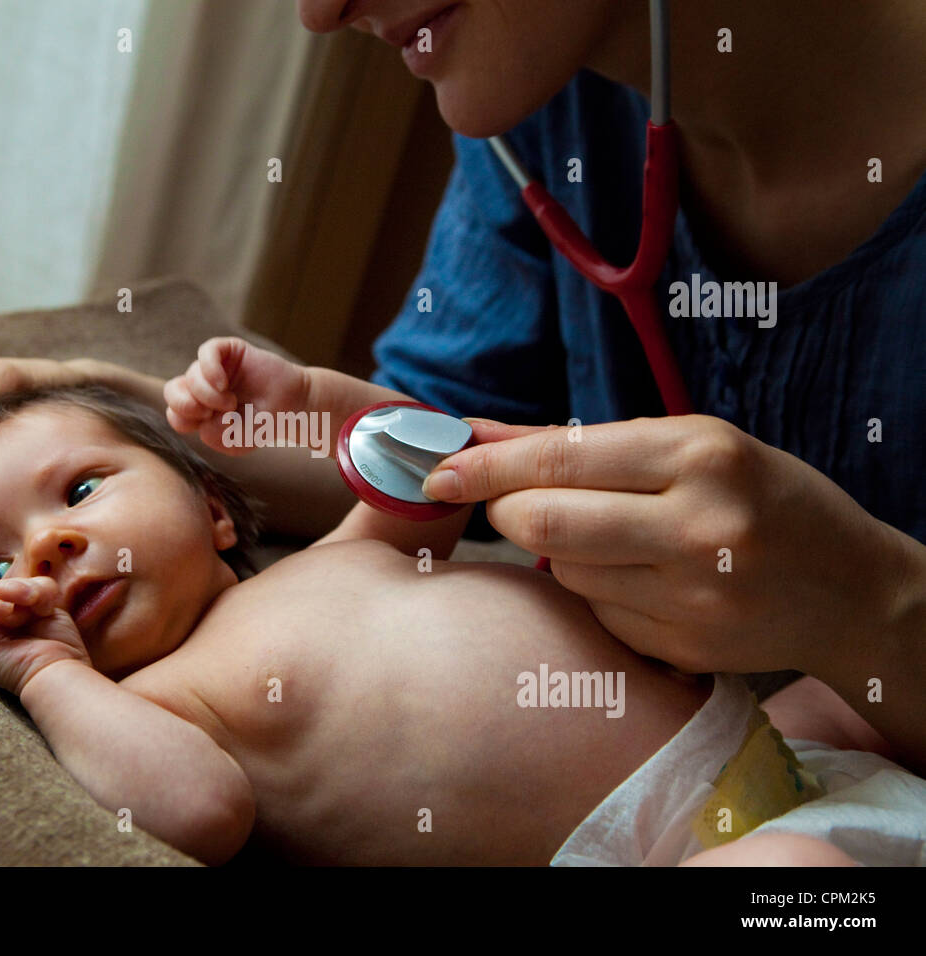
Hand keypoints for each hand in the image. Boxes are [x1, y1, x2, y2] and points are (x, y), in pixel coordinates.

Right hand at [0, 575, 91, 696]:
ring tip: (29, 600)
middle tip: (35, 596)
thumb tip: (23, 585)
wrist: (62, 674)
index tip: (43, 595)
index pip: (0, 590)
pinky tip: (8, 610)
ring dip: (4, 592)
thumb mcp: (47, 608)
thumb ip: (32, 591)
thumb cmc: (60, 647)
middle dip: (12, 586)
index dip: (19, 584)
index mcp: (5, 622)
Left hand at [163, 337, 308, 454]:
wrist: (294, 406)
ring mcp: (215, 368)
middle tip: (208, 413)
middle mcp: (203, 387)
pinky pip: (207, 352)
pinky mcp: (230, 350)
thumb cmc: (265, 423)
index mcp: (200, 410)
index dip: (184, 420)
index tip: (207, 424)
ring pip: (191, 375)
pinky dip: (209, 369)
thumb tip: (204, 420)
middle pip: (173, 391)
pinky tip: (222, 383)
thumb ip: (218, 437)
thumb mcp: (239, 442)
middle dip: (185, 405)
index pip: (174, 413)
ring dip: (207, 395)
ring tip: (231, 403)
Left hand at [422, 414, 905, 676]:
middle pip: (543, 523)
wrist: (848, 587)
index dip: (484, 465)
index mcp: (698, 455)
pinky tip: (638, 577)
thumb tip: (475, 436)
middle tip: (509, 502)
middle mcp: (696, 526)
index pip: (559, 461)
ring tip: (609, 535)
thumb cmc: (760, 495)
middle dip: (505, 509)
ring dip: (555, 550)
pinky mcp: (682, 646)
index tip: (434, 467)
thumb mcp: (688, 444)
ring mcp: (691, 595)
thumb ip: (579, 444)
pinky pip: (594, 612)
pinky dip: (593, 589)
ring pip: (562, 570)